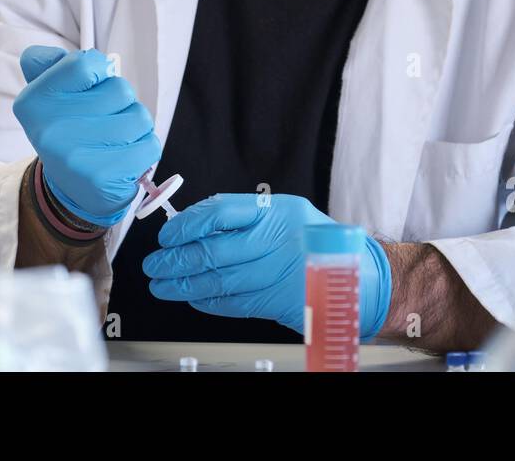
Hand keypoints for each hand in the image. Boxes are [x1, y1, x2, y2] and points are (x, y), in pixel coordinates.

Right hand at [12, 46, 159, 227]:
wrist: (71, 190)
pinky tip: (124, 157)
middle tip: (104, 120)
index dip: (100, 71)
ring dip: (136, 126)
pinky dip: (145, 149)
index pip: (86, 63)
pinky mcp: (104, 179)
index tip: (93, 87)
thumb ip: (50, 65)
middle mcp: (50, 129)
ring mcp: (76, 157)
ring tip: (116, 139)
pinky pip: (150, 145)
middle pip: (121, 90)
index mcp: (34, 101)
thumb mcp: (50, 94)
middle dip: (122, 102)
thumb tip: (51, 54)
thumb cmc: (69, 130)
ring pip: (139, 117)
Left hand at [142, 193, 391, 339]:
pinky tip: (193, 299)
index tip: (168, 235)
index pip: (222, 210)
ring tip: (162, 286)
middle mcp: (279, 240)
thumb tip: (193, 226)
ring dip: (185, 286)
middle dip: (177, 261)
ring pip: (220, 281)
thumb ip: (246, 219)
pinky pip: (235, 303)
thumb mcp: (286, 215)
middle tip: (154, 266)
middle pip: (215, 251)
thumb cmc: (316, 242)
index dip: (188, 224)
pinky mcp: (281, 302)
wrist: (360, 277)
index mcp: (279, 211)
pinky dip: (209, 303)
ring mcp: (281, 273)